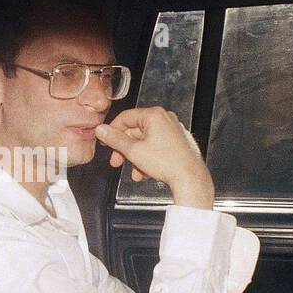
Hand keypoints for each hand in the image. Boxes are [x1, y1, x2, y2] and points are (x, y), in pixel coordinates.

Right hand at [94, 108, 214, 206]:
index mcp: (154, 115)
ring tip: (134, 171)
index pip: (125, 117)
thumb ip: (114, 139)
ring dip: (136, 157)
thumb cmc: (168, 162)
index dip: (112, 130)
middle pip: (135, 131)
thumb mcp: (133, 151)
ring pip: (146, 142)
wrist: (190, 177)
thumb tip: (102, 131)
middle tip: (117, 160)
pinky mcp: (178, 142)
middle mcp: (165, 119)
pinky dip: (148, 158)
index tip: (105, 139)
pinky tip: (145, 172)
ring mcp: (173, 130)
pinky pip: (157, 147)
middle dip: (125, 149)